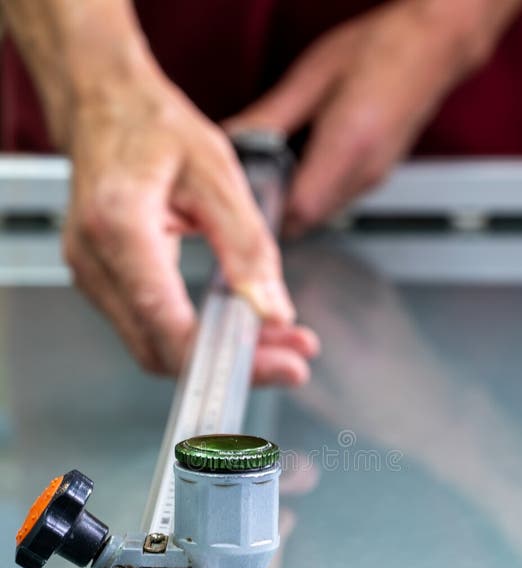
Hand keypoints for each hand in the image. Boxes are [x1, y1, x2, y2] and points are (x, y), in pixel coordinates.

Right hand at [63, 63, 312, 377]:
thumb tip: (272, 310)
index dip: (227, 357)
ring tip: (275, 343)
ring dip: (217, 358)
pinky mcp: (101, 286)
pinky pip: (149, 332)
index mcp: (119, 224)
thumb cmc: (154, 128)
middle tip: (291, 360)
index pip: (169, 323)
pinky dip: (197, 341)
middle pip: (162, 351)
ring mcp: (91, 278)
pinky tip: (238, 328)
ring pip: (155, 350)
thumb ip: (248, 247)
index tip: (282, 365)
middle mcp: (94, 260)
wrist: (104, 106)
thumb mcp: (218, 173)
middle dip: (231, 367)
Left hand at [227, 0, 521, 232]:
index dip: (266, 209)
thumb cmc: (383, 48)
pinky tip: (302, 163)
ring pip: (320, 215)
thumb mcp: (313, 76)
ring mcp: (373, 179)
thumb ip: (271, 115)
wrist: (435, 45)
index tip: (243, 196)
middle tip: (250, 184)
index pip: (298, 209)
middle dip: (275, 209)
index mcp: (348, 144)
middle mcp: (364, 172)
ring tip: (273, 171)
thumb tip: (234, 138)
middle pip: (307, 220)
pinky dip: (313, 192)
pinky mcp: (375, 177)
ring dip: (294, 202)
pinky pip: (335, 201)